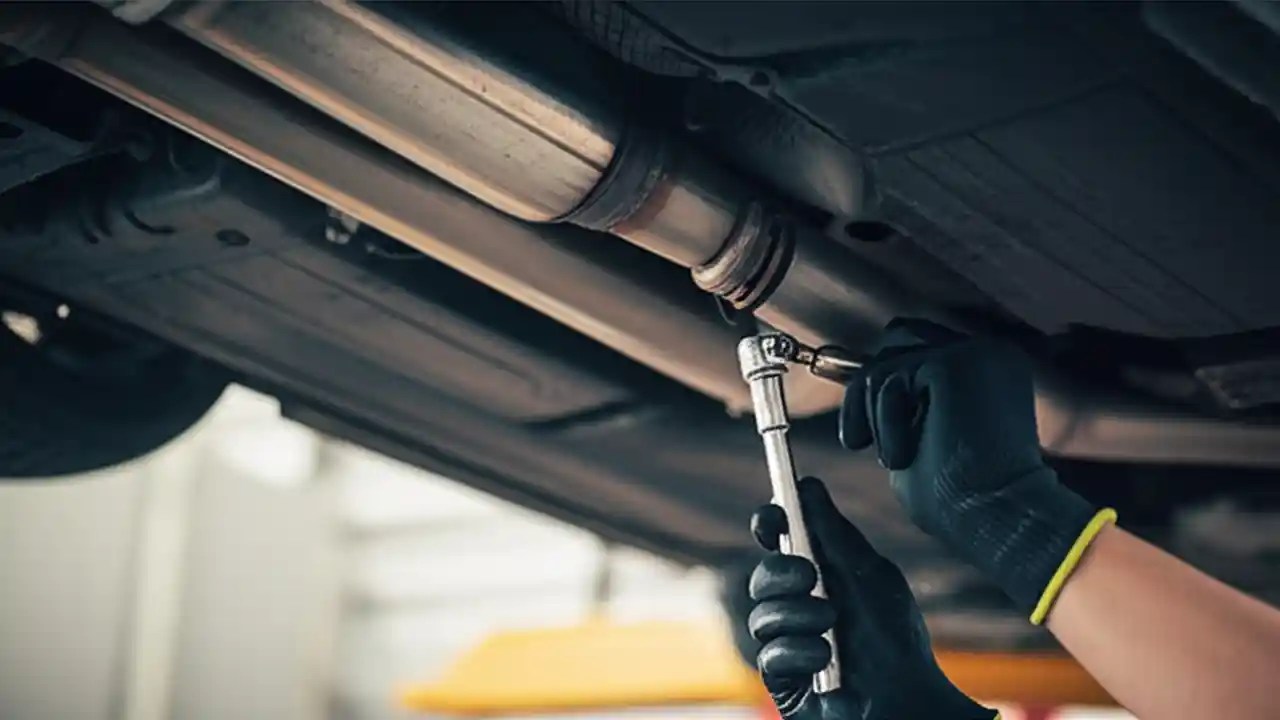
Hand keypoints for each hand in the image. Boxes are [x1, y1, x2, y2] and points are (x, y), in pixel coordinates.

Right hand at [748, 478, 994, 719]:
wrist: (910, 700)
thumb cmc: (895, 638)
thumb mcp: (872, 577)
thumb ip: (837, 535)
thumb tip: (807, 484)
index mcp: (815, 576)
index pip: (778, 542)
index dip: (769, 524)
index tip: (773, 518)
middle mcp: (795, 607)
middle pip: (761, 577)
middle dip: (780, 571)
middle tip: (808, 575)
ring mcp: (786, 644)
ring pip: (762, 616)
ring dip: (799, 615)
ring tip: (832, 624)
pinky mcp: (782, 682)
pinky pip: (769, 656)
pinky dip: (800, 651)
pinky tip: (827, 659)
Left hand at [840, 319, 1113, 621]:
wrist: (997, 518)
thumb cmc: (960, 498)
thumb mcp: (925, 439)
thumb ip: (905, 404)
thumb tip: (860, 384)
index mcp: (988, 369)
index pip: (919, 348)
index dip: (882, 383)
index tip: (858, 432)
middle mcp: (987, 352)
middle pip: (897, 339)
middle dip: (867, 391)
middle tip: (858, 441)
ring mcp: (975, 351)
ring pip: (886, 360)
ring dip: (876, 416)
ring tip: (897, 458)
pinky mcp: (956, 363)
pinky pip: (890, 379)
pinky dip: (885, 423)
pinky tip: (904, 457)